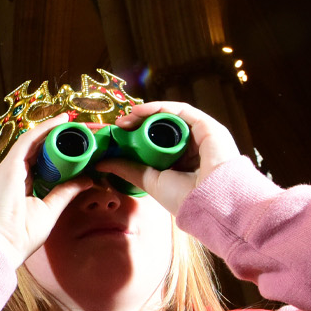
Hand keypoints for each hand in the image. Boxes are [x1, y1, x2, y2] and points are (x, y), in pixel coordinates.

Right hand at [0, 113, 88, 263]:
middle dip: (55, 136)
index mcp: (18, 184)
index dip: (55, 150)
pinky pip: (28, 140)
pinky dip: (44, 129)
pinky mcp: (10, 167)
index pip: (38, 161)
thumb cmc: (21, 235)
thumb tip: (86, 180)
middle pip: (35, 148)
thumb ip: (66, 193)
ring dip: (52, 129)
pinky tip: (60, 122)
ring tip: (71, 121)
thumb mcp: (50, 210)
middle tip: (76, 128)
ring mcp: (9, 169)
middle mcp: (11, 173)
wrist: (1, 245)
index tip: (74, 143)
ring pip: (32, 140)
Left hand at [95, 101, 247, 215]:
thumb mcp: (149, 180)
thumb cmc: (185, 198)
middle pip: (163, 126)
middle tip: (119, 124)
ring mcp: (201, 135)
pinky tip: (140, 111)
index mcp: (181, 160)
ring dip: (146, 113)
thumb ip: (128, 169)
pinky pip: (181, 110)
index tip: (116, 134)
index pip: (157, 140)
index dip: (136, 134)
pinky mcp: (208, 126)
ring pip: (171, 116)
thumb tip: (101, 163)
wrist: (209, 203)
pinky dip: (159, 107)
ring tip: (127, 118)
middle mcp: (192, 146)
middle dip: (139, 122)